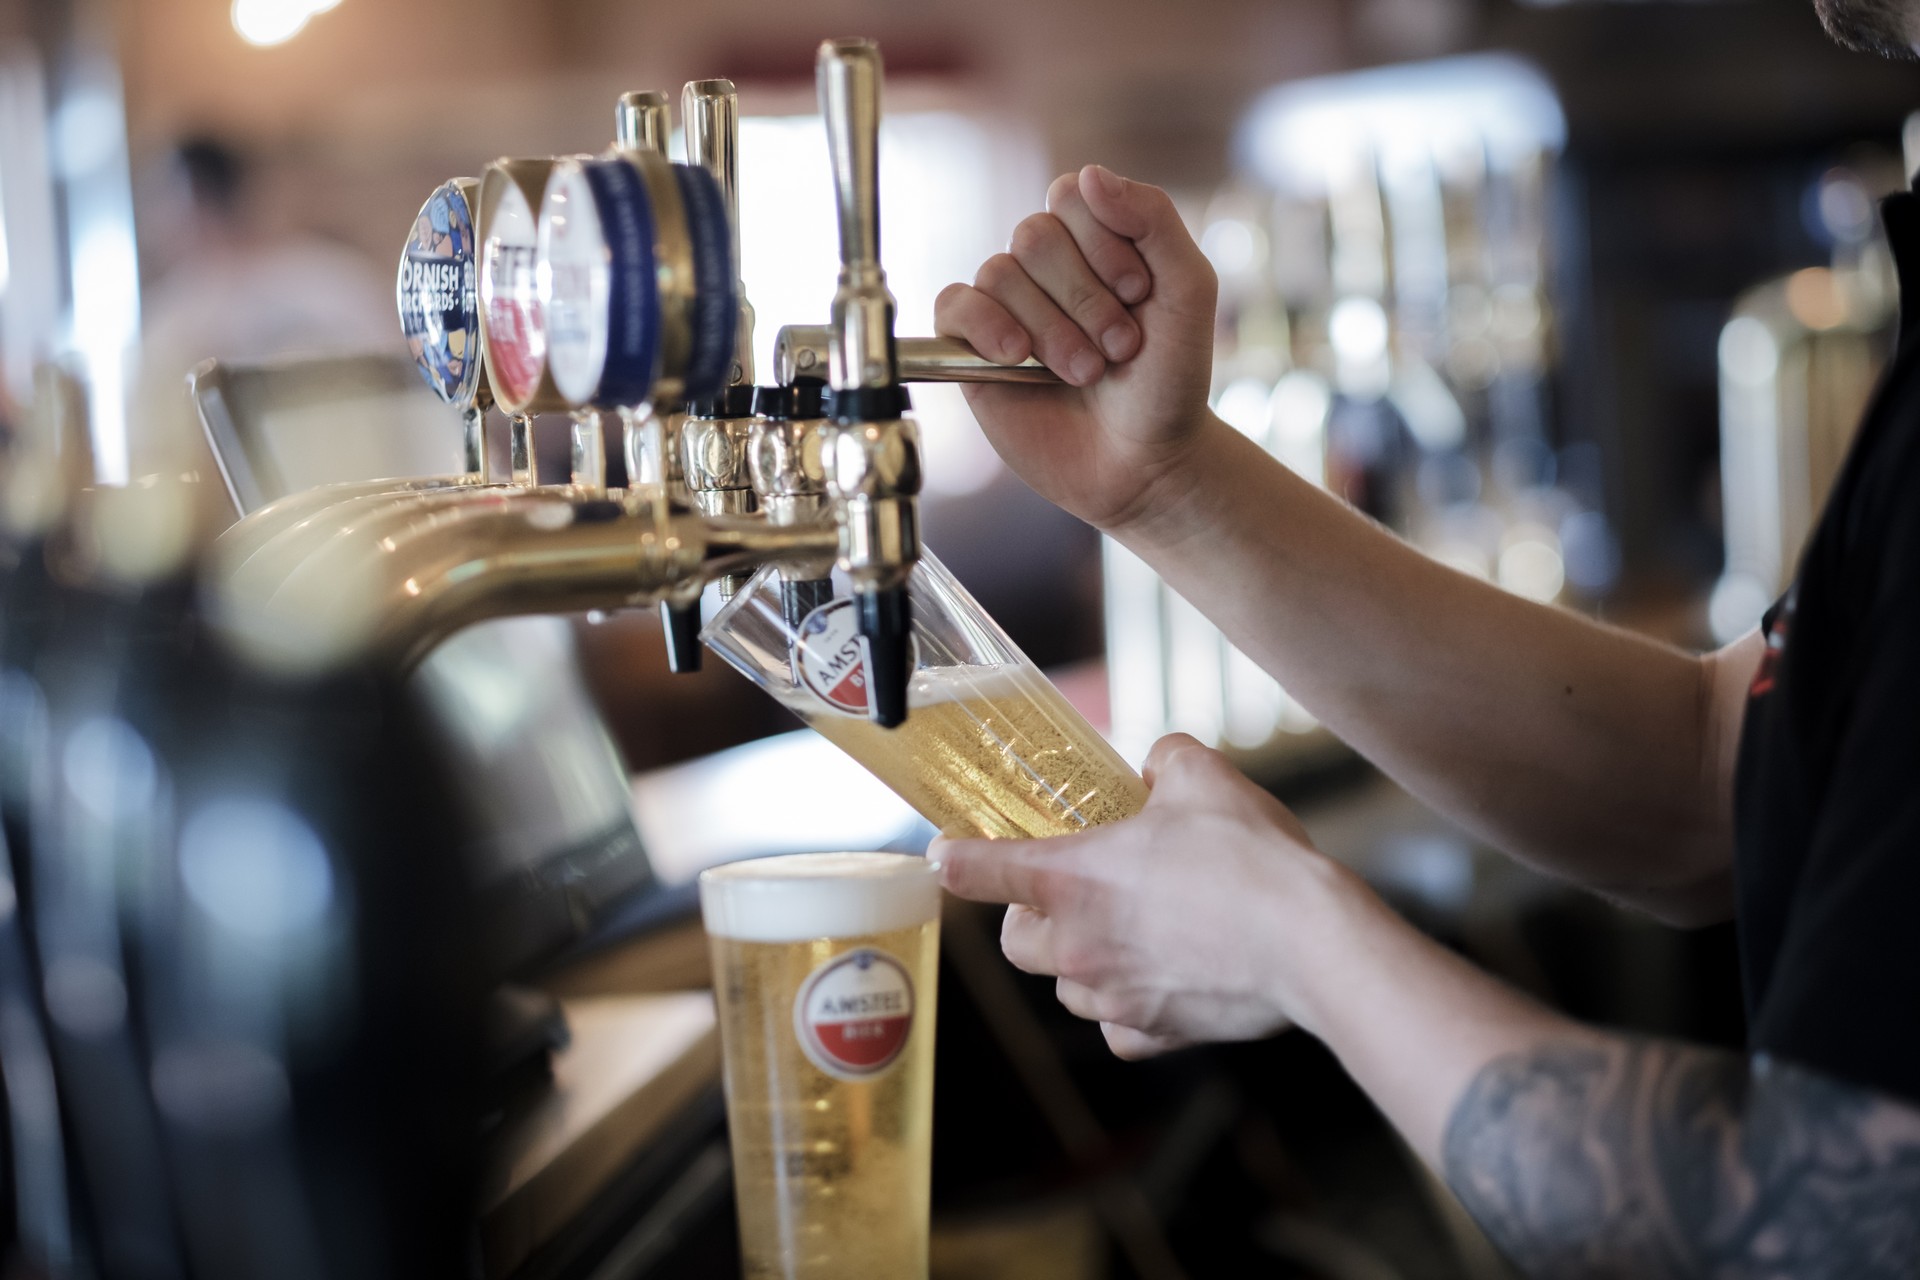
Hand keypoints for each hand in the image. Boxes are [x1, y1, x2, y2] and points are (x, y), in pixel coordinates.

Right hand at [934, 165, 1219, 531]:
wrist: (1143, 462)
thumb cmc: (1168, 380)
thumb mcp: (1187, 291)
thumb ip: (1154, 220)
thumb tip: (1089, 175)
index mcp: (1094, 241)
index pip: (1072, 195)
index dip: (1102, 240)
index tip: (1139, 292)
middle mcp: (1045, 268)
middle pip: (1033, 235)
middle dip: (1084, 296)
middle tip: (1120, 346)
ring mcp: (1006, 307)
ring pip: (1000, 273)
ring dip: (1050, 328)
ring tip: (1086, 372)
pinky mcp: (972, 350)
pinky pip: (953, 305)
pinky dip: (985, 327)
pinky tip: (1017, 358)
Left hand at [936, 734, 1368, 1058]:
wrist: (1311, 944)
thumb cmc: (1252, 859)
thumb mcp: (1204, 776)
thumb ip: (1165, 760)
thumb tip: (1154, 767)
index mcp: (1072, 877)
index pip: (980, 868)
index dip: (956, 858)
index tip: (945, 855)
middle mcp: (1078, 944)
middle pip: (1015, 942)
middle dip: (1027, 919)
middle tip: (1062, 895)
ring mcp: (1114, 996)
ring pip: (1065, 989)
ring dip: (1077, 964)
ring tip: (1120, 935)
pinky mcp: (1156, 1033)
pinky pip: (1118, 1031)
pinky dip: (1126, 1011)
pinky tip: (1155, 983)